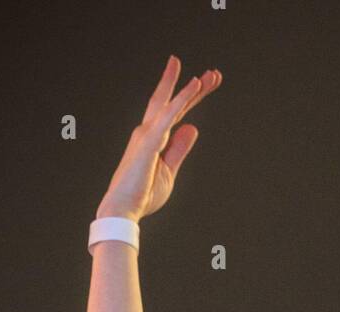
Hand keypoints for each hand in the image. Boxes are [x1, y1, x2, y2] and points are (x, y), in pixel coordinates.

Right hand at [97, 56, 222, 221]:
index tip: (209, 84)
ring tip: (212, 75)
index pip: (177, 113)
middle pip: (174, 103)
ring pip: (172, 104)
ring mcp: (148, 134)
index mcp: (154, 138)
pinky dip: (182, 99)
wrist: (124, 209)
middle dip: (195, 88)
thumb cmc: (143, 194)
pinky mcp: (150, 140)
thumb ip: (179, 149)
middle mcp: (149, 131)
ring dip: (192, 89)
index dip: (192, 98)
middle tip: (215, 74)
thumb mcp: (169, 171)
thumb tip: (192, 126)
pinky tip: (195, 86)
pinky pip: (169, 115)